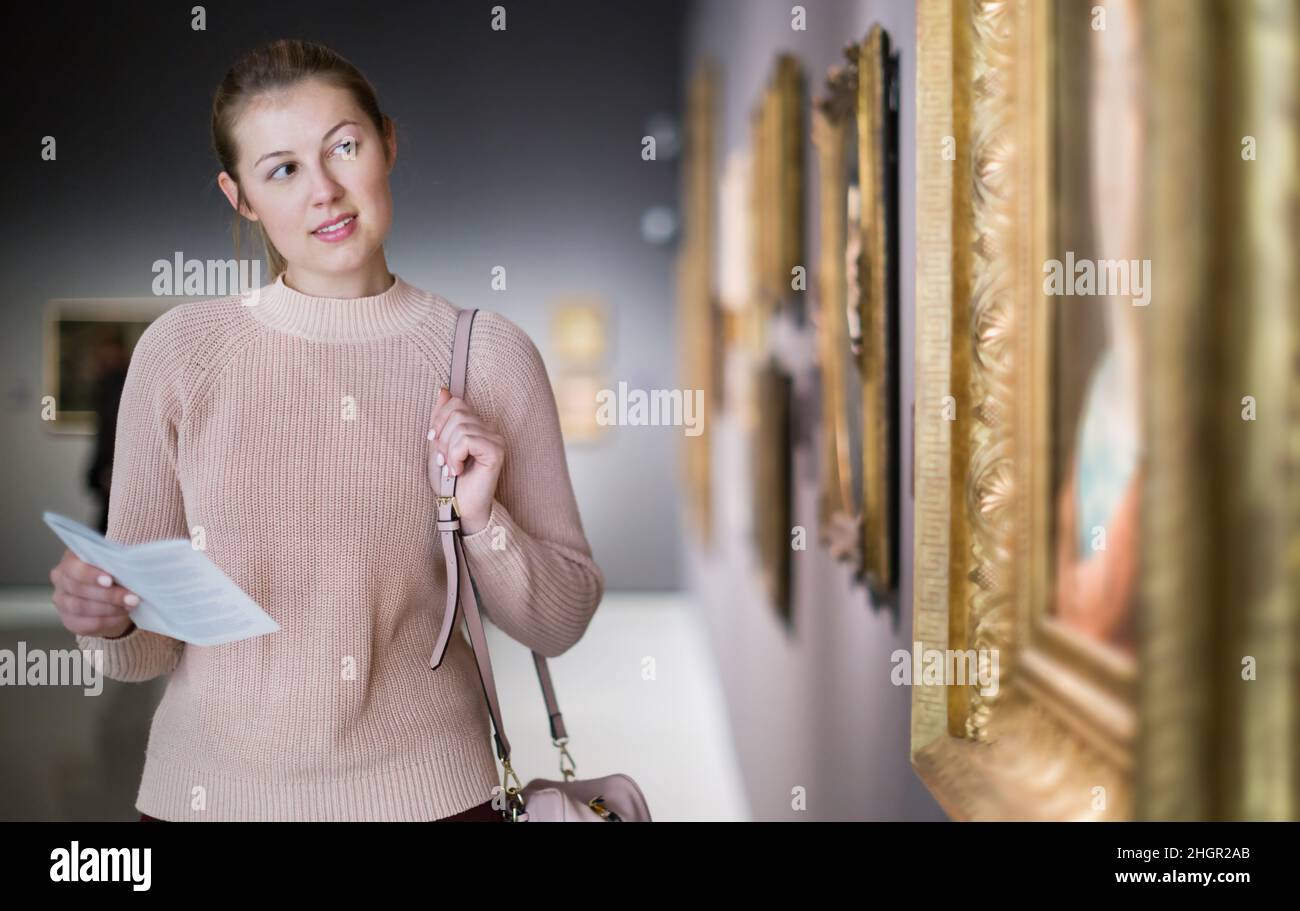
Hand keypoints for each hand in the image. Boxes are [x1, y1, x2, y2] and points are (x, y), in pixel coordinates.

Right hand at [50, 548, 139, 638]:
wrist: (112, 597)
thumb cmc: (114, 574)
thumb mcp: (115, 564)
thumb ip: (117, 564)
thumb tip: (131, 568)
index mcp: (71, 560)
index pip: (73, 567)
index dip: (91, 575)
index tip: (110, 581)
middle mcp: (61, 579)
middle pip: (79, 588)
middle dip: (108, 595)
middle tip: (132, 598)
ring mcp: (62, 601)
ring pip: (80, 607)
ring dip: (109, 609)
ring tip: (130, 606)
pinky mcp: (69, 620)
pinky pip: (85, 623)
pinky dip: (107, 620)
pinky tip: (121, 616)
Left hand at [427, 386, 504, 534]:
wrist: (459, 508)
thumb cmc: (449, 482)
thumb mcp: (438, 445)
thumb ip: (441, 419)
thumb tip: (443, 390)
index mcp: (477, 426)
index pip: (456, 403)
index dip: (439, 419)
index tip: (434, 442)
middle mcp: (490, 430)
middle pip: (458, 412)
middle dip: (442, 437)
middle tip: (443, 460)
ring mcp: (495, 440)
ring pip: (461, 427)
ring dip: (448, 450)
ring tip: (451, 468)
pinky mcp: (496, 452)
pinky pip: (468, 440)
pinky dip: (456, 455)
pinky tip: (458, 470)